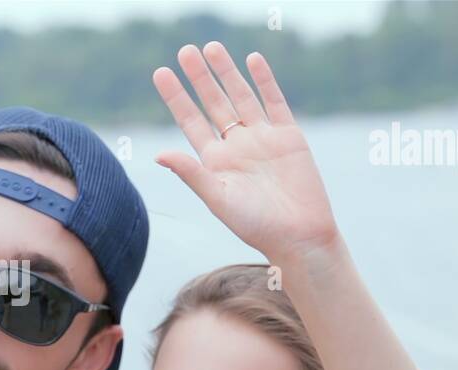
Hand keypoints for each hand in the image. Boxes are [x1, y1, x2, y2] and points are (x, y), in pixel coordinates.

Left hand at [152, 42, 339, 264]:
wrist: (298, 235)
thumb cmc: (254, 225)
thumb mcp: (217, 198)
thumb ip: (191, 173)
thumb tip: (158, 154)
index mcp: (214, 161)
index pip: (190, 120)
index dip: (176, 97)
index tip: (161, 72)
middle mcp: (236, 146)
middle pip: (213, 103)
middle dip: (199, 77)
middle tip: (184, 51)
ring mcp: (262, 138)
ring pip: (241, 97)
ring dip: (226, 72)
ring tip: (210, 47)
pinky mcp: (288, 136)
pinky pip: (274, 102)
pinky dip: (264, 80)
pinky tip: (252, 59)